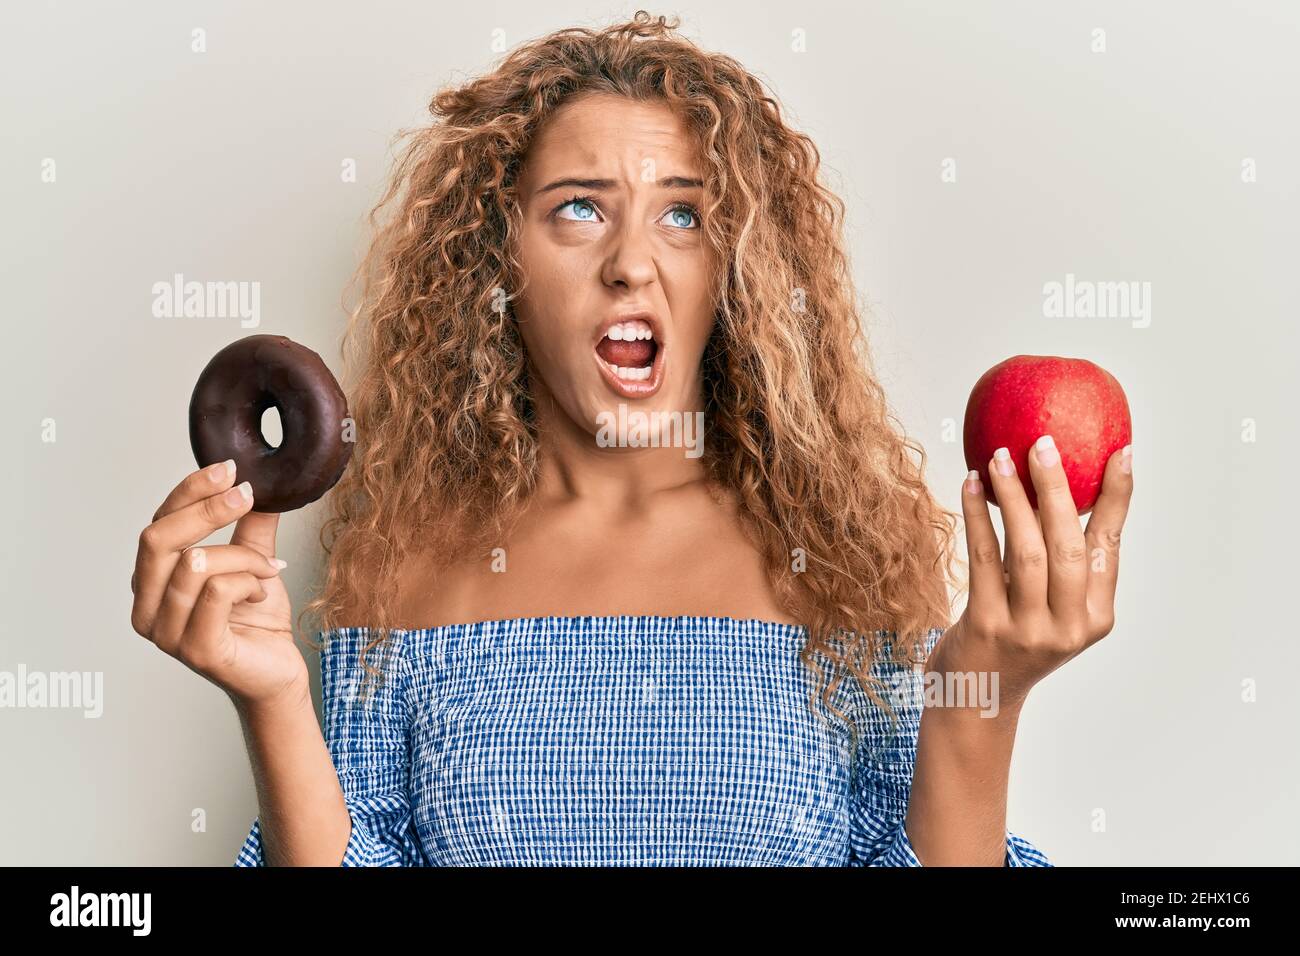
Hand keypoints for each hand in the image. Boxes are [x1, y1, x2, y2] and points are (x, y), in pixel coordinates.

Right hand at [130, 460, 306, 708]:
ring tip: (268, 570)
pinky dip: (248, 582)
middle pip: (158, 539)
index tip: (227, 468)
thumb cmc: (258, 622)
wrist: (277, 673)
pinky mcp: (195, 650)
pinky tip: (262, 592)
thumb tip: (261, 482)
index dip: (189, 491)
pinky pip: (216, 592)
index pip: (157, 523)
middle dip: (207, 510)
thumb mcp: (253, 561)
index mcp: (153, 581)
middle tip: (247, 495)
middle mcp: (148, 607)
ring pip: (194, 564)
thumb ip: (250, 527)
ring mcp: (166, 633)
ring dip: (243, 557)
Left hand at [931, 436, 1133, 705]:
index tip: (1121, 451)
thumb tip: (1057, 483)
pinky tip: (970, 485)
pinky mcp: (986, 626)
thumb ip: (1059, 562)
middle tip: (1044, 443)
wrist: (975, 698)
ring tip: (1000, 456)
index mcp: (1096, 617)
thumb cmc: (1013, 639)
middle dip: (1057, 488)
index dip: (1117, 497)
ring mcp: (1027, 629)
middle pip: (1068, 544)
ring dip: (1013, 497)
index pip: (1110, 545)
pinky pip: (984, 560)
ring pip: (1026, 550)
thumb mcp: (1052, 609)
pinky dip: (977, 517)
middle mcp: (1068, 626)